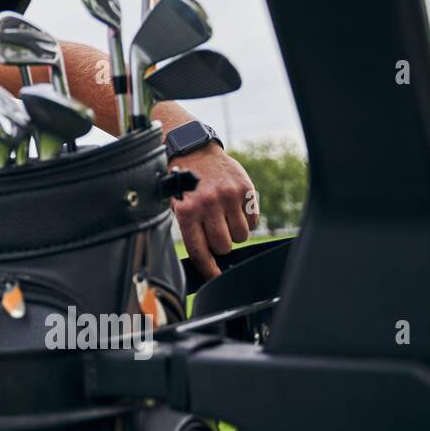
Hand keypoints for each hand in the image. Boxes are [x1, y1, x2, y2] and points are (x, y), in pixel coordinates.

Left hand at [167, 144, 258, 280]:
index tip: (215, 278)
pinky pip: (252, 221)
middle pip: (224, 246)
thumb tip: (206, 260)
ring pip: (240, 236)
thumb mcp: (177, 207)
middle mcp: (208, 204)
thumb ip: (190, 231)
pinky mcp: (245, 190)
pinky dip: (245, 221)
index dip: (209, 269)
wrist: (195, 152)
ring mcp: (228, 196)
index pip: (201, 251)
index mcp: (187, 211)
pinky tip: (233, 209)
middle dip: (220, 246)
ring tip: (223, 219)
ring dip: (233, 234)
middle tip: (214, 232)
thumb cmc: (184, 185)